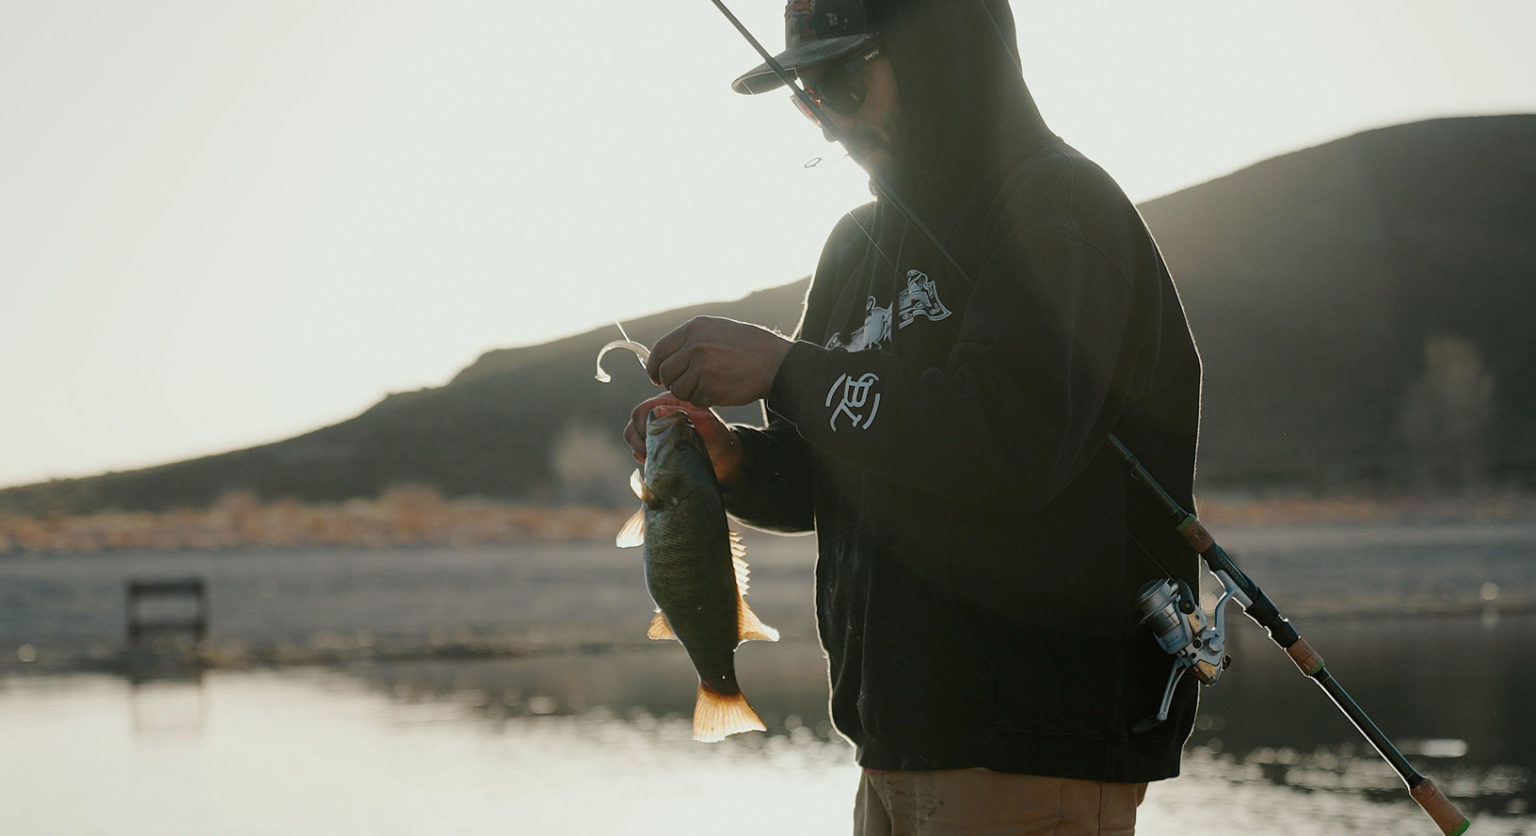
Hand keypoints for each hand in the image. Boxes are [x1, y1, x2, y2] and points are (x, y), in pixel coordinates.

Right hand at [624, 394, 744, 486]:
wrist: (723, 456)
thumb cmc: (717, 438)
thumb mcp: (708, 426)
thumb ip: (687, 415)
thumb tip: (658, 410)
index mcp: (671, 402)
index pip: (644, 410)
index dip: (644, 427)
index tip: (656, 442)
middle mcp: (660, 411)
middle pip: (635, 422)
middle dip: (642, 440)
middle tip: (656, 454)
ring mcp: (655, 426)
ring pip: (632, 434)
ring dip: (640, 449)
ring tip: (656, 459)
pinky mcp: (653, 442)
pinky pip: (636, 448)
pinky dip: (642, 456)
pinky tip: (657, 462)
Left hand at [646, 316, 792, 407]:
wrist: (775, 362)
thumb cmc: (748, 346)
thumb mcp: (717, 329)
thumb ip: (690, 340)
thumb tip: (664, 359)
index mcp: (695, 328)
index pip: (660, 350)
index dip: (654, 366)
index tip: (656, 376)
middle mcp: (695, 346)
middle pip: (666, 372)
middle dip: (673, 382)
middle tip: (686, 385)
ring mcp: (702, 368)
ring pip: (678, 390)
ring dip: (689, 393)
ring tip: (707, 386)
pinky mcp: (711, 388)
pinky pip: (695, 400)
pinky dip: (704, 400)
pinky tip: (719, 390)